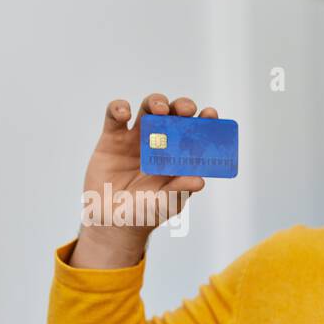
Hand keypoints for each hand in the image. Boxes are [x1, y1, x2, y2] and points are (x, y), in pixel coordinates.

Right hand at [73, 94, 218, 266]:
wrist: (112, 221)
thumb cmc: (145, 213)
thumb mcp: (165, 204)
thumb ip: (180, 191)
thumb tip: (200, 181)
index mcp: (179, 156)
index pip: (195, 134)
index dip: (204, 121)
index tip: (211, 114)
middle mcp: (161, 143)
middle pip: (173, 115)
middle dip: (182, 107)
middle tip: (186, 110)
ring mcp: (137, 138)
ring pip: (148, 109)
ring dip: (156, 102)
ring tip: (159, 110)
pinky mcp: (112, 138)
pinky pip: (114, 116)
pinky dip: (118, 108)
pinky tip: (123, 114)